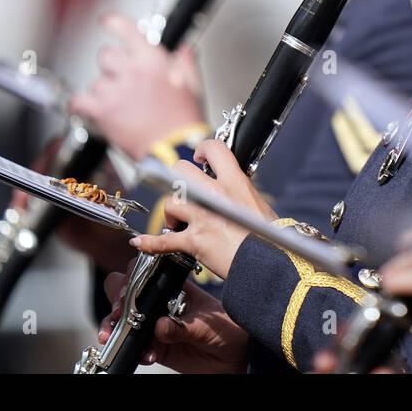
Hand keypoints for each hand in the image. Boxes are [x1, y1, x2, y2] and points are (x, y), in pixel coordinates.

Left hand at [70, 12, 205, 160]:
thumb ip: (186, 63)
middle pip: (106, 55)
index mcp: (153, 61)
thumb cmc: (183, 120)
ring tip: (120, 104)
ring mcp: (115, 91)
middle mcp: (131, 71)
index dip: (112, 22)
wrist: (173, 149)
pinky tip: (91, 108)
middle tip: (123, 79)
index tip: (106, 21)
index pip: (126, 30)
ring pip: (97, 81)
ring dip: (105, 90)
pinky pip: (80, 100)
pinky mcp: (103, 111)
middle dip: (113, 65)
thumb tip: (183, 51)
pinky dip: (82, 105)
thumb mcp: (192, 86)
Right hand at [99, 266, 248, 372]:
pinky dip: (132, 350)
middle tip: (118, 312)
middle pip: (128, 292)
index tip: (129, 290)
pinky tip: (145, 355)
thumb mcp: (210, 325)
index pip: (149, 272)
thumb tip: (160, 326)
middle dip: (117, 298)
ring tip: (114, 335)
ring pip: (123, 320)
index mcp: (176, 288)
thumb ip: (184, 327)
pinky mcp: (155, 348)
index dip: (134, 277)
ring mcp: (156, 325)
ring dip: (114, 326)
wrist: (236, 360)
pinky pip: (134, 347)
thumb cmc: (230, 331)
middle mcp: (162, 303)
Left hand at [126, 139, 273, 279]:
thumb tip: (231, 189)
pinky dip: (150, 243)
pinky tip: (140, 241)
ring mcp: (203, 218)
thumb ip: (239, 192)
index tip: (200, 155)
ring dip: (171, 212)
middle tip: (184, 192)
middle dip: (179, 181)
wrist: (270, 262)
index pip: (215, 149)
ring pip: (170, 201)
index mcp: (236, 182)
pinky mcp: (194, 241)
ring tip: (177, 221)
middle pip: (181, 170)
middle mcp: (216, 196)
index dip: (204, 148)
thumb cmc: (271, 238)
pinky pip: (163, 240)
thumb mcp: (259, 204)